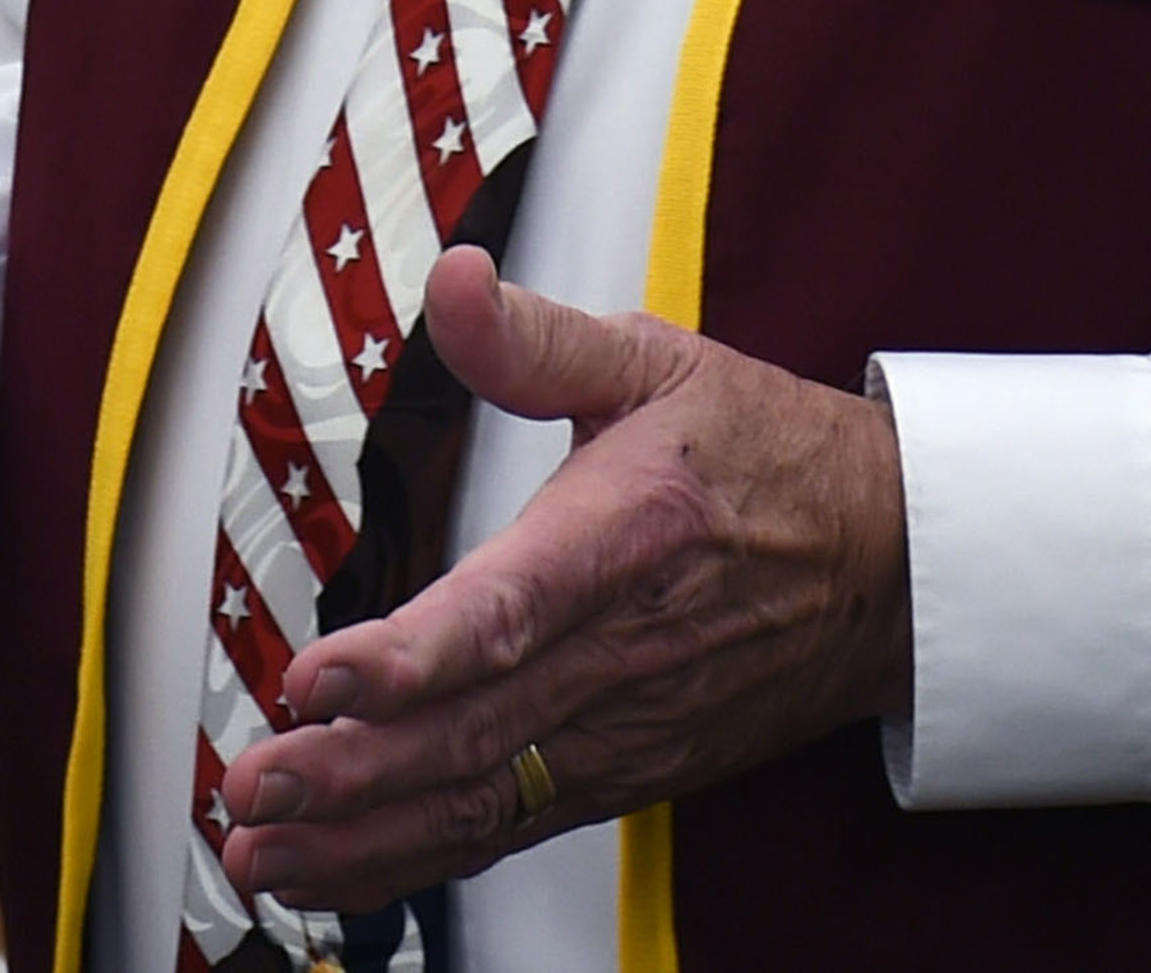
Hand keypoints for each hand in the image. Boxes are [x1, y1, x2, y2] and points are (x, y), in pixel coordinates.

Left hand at [214, 246, 911, 915]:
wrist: (901, 568)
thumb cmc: (773, 457)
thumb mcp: (661, 362)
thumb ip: (539, 338)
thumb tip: (454, 281)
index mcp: (624, 539)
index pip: (507, 612)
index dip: (408, 657)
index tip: (315, 681)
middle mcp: (622, 654)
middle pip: (475, 730)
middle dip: (352, 769)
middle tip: (249, 787)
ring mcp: (626, 729)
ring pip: (485, 798)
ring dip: (367, 836)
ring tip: (261, 852)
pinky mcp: (628, 773)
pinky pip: (513, 825)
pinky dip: (420, 858)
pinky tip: (334, 870)